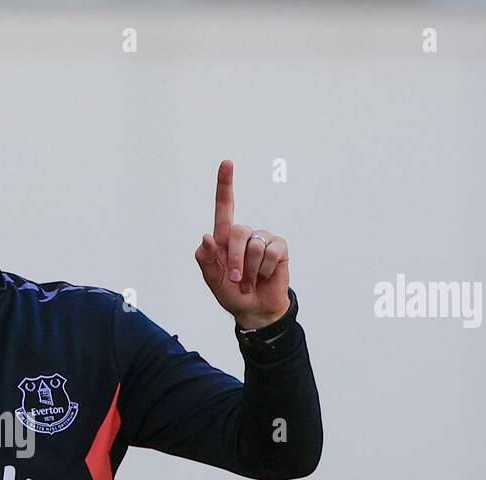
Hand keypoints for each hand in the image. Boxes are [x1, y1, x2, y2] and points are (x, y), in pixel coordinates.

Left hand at [194, 160, 289, 328]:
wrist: (254, 310)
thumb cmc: (231, 293)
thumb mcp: (212, 279)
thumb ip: (206, 259)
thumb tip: (206, 237)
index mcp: (224, 239)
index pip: (225, 207)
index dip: (225, 185)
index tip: (227, 163)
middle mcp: (244, 234)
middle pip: (237, 232)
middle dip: (234, 259)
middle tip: (236, 279)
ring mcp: (263, 239)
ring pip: (254, 246)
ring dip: (249, 270)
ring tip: (249, 281)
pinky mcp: (279, 247)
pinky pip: (270, 252)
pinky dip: (264, 270)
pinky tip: (265, 276)